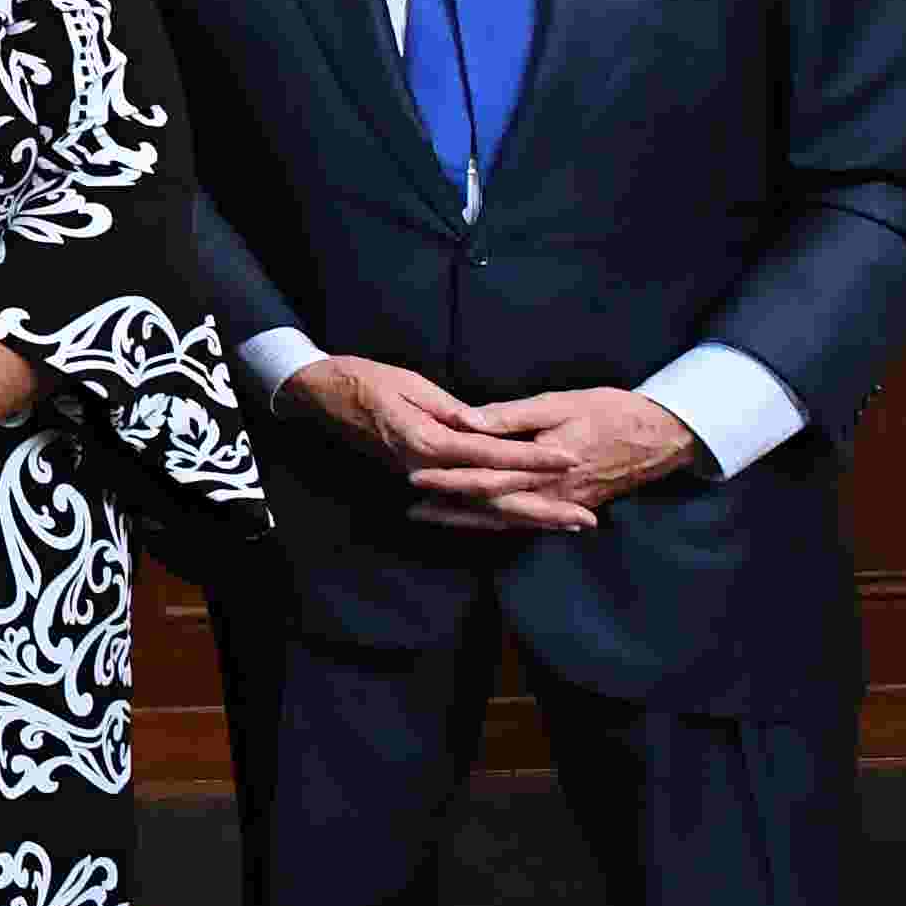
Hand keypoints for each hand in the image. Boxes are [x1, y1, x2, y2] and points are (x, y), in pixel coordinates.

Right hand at [280, 355, 593, 535]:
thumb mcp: (410, 383)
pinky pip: (465, 506)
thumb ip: (450, 409)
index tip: (571, 458)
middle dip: (543, 509)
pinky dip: (497, 515)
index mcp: (427, 442)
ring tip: (568, 525)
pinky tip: (525, 521)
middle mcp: (428, 471)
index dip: (533, 459)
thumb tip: (486, 427)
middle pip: (494, 498)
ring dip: (527, 519)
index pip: (491, 455)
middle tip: (585, 519)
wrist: (320, 395)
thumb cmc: (364, 380)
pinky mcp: (421, 481)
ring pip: (482, 509)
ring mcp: (423, 480)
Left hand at [411, 385, 705, 530]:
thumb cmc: (610, 412)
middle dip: (452, 510)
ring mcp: (565, 504)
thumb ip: (511, 416)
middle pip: (492, 508)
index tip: (416, 478)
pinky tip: (483, 523)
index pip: (486, 479)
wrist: (663, 435)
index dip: (449, 480)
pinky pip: (532, 520)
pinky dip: (504, 523)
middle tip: (412, 512)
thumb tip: (466, 421)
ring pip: (511, 519)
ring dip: (472, 521)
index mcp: (543, 468)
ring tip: (435, 519)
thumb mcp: (559, 404)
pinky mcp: (576, 505)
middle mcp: (552, 495)